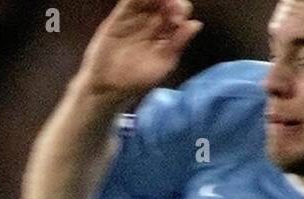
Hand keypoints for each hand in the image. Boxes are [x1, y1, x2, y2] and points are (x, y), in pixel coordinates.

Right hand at [78, 0, 202, 98]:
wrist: (108, 86)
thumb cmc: (136, 80)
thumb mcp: (163, 64)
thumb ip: (178, 44)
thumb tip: (196, 24)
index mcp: (167, 31)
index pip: (178, 12)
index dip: (180, 10)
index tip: (176, 19)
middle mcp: (153, 21)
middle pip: (165, 0)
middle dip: (170, 0)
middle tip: (169, 6)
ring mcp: (136, 17)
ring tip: (159, 0)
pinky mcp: (120, 16)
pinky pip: (130, 1)